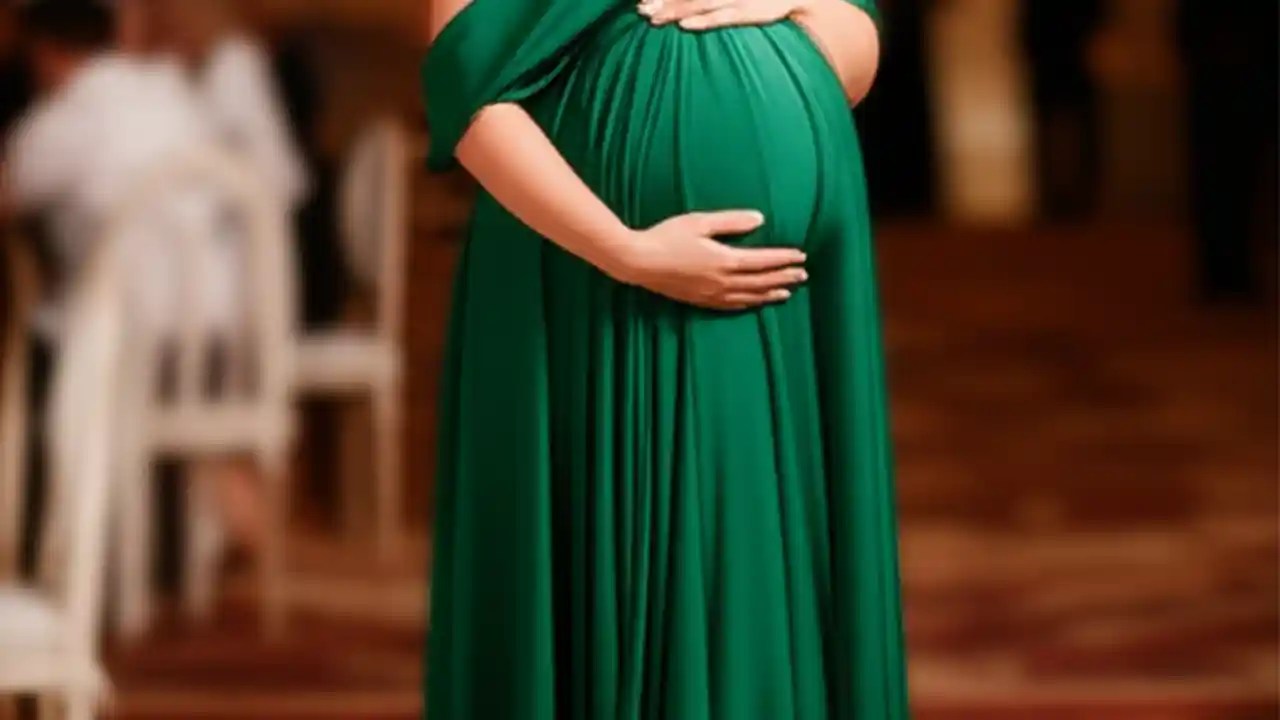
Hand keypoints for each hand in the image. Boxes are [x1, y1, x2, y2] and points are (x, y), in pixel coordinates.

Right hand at [604, 210, 806, 310]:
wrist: (637, 262)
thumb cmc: (666, 236)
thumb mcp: (700, 221)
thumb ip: (731, 221)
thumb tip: (760, 219)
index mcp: (725, 260)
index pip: (763, 261)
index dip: (784, 259)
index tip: (801, 256)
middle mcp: (722, 281)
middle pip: (761, 281)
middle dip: (784, 277)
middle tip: (803, 275)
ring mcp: (711, 294)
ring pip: (749, 296)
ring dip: (770, 294)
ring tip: (786, 292)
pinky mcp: (699, 300)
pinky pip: (731, 305)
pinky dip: (748, 304)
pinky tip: (754, 302)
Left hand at [638, 0, 806, 30]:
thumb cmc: (763, 0)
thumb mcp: (735, 0)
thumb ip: (712, 5)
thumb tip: (687, 15)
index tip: (644, 1)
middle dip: (663, 1)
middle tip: (640, 10)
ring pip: (700, 2)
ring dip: (675, 10)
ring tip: (653, 18)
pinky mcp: (751, 11)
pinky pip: (723, 16)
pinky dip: (703, 20)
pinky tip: (685, 24)